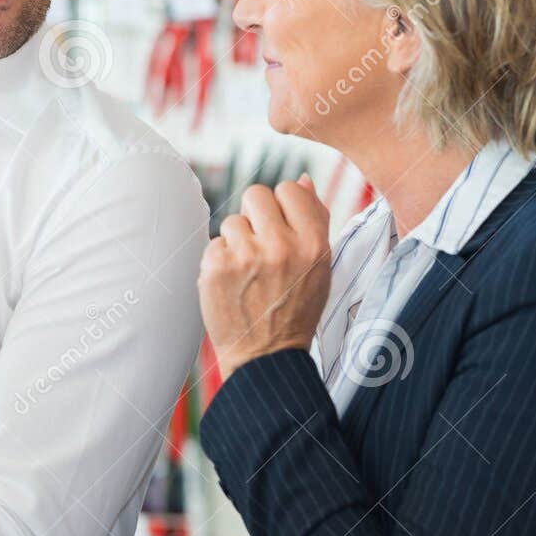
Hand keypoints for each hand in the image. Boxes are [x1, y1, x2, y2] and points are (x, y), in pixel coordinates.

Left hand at [198, 176, 330, 379]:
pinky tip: (233, 283)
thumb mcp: (321, 267)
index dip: (282, 206)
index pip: (290, 189)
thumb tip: (303, 178)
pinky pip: (214, 243)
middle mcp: (282, 246)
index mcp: (314, 244)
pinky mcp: (217, 267)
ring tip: (248, 272)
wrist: (265, 356)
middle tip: (261, 246)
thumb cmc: (296, 309)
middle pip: (256, 194)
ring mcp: (247, 256)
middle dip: (255, 216)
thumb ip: (314, 220)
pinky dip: (220, 260)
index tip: (281, 227)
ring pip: (232, 221)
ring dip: (237, 241)